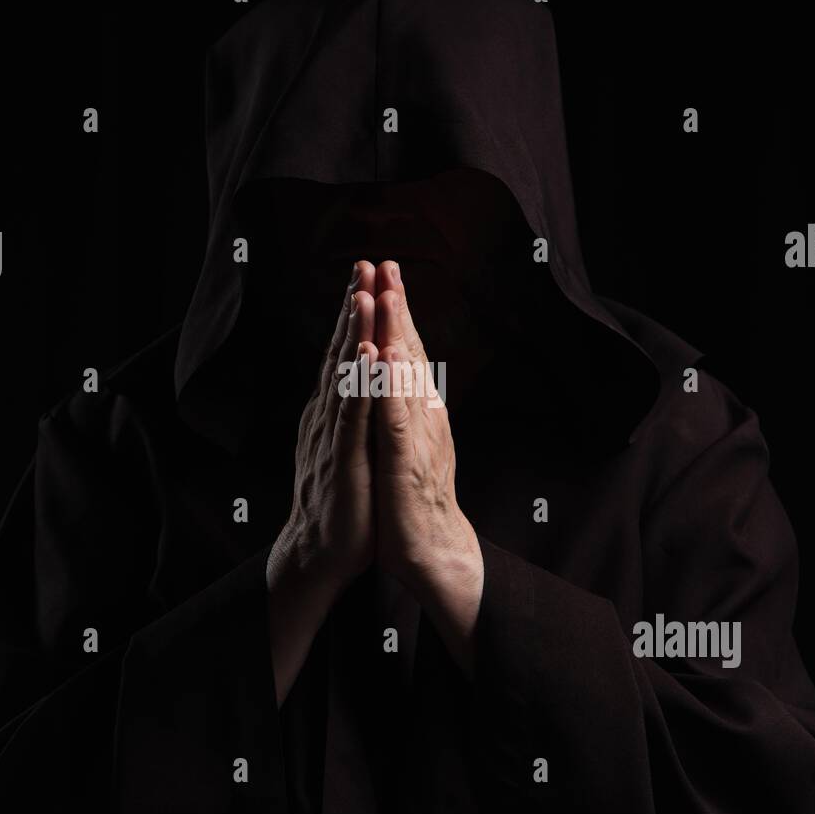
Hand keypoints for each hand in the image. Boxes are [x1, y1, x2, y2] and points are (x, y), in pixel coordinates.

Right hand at [265, 261, 378, 703]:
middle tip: (362, 263)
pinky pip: (352, 414)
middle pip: (340, 351)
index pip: (346, 353)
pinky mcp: (343, 458)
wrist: (321, 551)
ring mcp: (333, 435)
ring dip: (352, 332)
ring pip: (344, 375)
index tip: (368, 275)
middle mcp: (328, 414)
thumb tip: (361, 379)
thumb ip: (352, 411)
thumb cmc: (341, 500)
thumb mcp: (349, 445)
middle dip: (352, 306)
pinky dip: (358, 381)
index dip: (356, 314)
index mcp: (334, 411)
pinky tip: (363, 354)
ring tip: (362, 293)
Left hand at [370, 261, 483, 671]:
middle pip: (409, 353)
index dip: (396, 312)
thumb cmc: (412, 498)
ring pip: (405, 379)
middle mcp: (421, 417)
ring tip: (388, 296)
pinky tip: (386, 362)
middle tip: (387, 263)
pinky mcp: (405, 465)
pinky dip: (390, 389)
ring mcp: (415, 438)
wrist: (429, 549)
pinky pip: (396, 421)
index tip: (385, 273)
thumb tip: (397, 371)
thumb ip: (402, 407)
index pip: (405, 353)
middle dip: (397, 307)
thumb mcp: (404, 443)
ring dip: (397, 335)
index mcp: (415, 411)